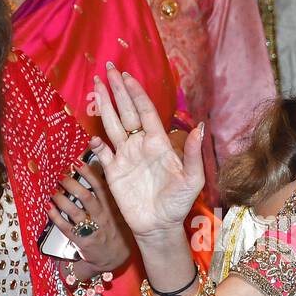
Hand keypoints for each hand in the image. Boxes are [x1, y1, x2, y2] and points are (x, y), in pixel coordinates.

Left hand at [46, 158, 130, 273]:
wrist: (116, 258)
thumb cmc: (115, 230)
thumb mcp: (118, 212)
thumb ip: (108, 195)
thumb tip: (97, 171)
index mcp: (112, 207)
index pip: (101, 186)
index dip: (88, 173)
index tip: (77, 162)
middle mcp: (102, 217)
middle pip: (86, 196)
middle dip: (71, 184)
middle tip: (61, 176)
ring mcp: (92, 229)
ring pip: (74, 211)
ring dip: (60, 198)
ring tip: (52, 190)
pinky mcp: (82, 241)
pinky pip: (65, 227)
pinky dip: (54, 216)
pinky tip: (48, 207)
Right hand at [88, 63, 206, 240]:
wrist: (159, 226)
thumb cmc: (179, 203)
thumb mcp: (192, 180)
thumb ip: (194, 154)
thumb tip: (200, 127)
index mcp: (158, 143)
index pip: (145, 112)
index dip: (136, 93)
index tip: (127, 76)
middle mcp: (139, 145)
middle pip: (126, 111)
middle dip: (117, 90)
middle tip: (108, 69)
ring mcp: (125, 157)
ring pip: (112, 125)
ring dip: (104, 106)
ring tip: (95, 86)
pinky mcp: (113, 172)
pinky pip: (103, 153)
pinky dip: (97, 143)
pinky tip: (94, 135)